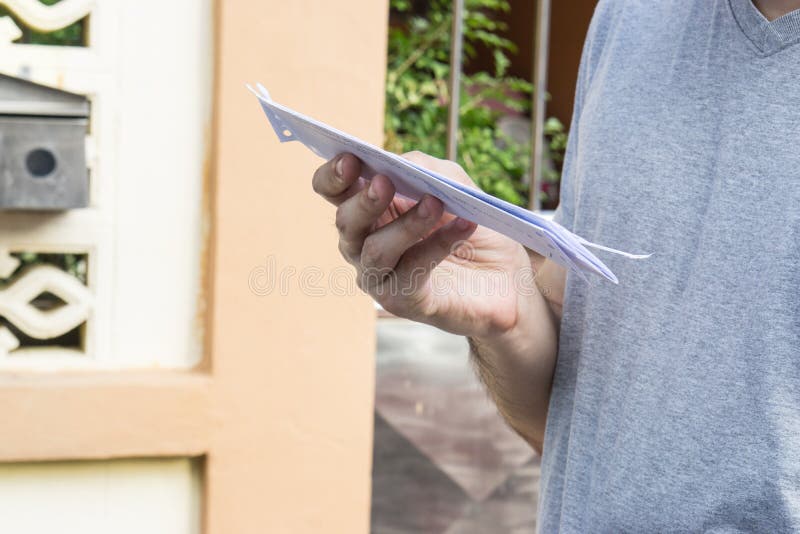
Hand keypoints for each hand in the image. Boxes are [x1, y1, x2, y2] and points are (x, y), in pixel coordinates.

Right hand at [312, 151, 536, 338]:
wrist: (504, 277)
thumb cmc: (468, 226)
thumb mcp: (453, 186)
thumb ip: (426, 169)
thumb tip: (404, 164)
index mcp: (367, 210)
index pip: (333, 191)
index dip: (334, 175)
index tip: (350, 159)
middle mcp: (362, 244)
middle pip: (345, 222)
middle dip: (363, 200)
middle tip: (385, 183)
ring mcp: (380, 276)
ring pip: (375, 250)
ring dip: (406, 224)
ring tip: (436, 204)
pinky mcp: (403, 301)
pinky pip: (411, 271)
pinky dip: (438, 244)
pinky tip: (463, 227)